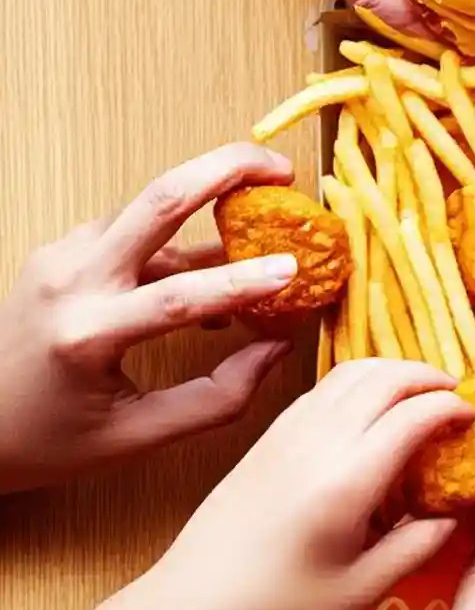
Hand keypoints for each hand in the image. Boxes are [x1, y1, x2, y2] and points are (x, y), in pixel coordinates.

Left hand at [0, 143, 302, 493]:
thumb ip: (217, 398)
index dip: (243, 282)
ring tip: (257, 230)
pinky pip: (131, 230)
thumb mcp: (137, 436)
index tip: (292, 269)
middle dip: (225, 170)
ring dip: (207, 208)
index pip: (178, 296)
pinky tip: (202, 268)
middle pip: (157, 201)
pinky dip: (176, 239)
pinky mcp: (61, 251)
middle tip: (281, 170)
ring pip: (148, 211)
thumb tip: (276, 351)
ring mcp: (60, 257)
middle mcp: (69, 282)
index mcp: (85, 334)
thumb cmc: (46, 439)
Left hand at [49, 359, 474, 609]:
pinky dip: (359, 380)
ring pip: (349, 371)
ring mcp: (287, 433)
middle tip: (456, 394)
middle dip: (428, 375)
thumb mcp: (362, 589)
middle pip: (383, 376)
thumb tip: (454, 514)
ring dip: (393, 370)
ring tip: (420, 391)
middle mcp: (315, 444)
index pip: (412, 416)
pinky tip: (372, 406)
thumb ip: (418, 545)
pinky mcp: (267, 434)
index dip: (451, 408)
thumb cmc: (278, 607)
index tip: (474, 418)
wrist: (192, 606)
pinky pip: (322, 386)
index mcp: (344, 483)